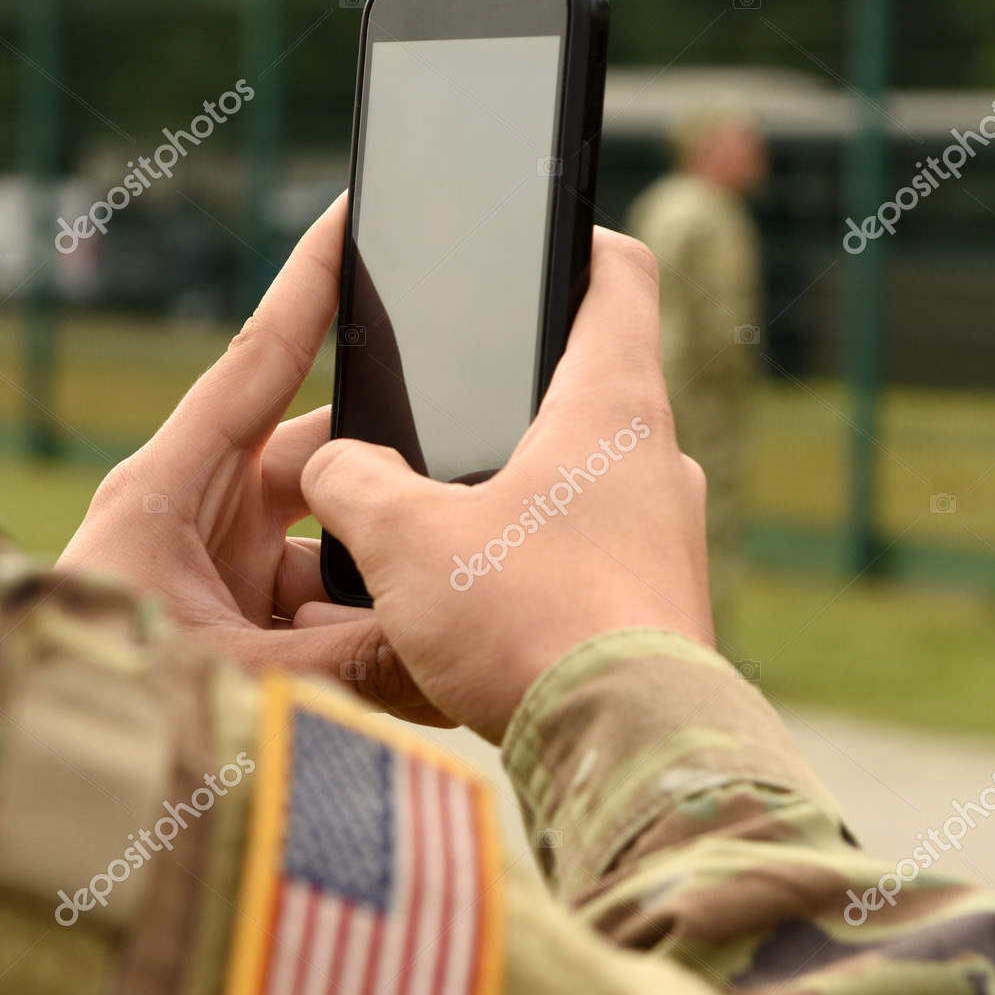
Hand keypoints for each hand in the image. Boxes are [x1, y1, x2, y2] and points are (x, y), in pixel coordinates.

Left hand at [59, 195, 444, 724]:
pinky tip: (392, 664)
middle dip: (382, 477)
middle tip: (459, 490)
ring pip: (325, 536)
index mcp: (165, 492)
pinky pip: (314, 595)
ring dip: (372, 572)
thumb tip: (447, 640)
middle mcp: (194, 515)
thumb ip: (352, 656)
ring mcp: (216, 565)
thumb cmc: (118, 709)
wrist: (63, 784)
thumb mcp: (243, 676)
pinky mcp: (234, 612)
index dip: (309, 287)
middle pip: (315, 460)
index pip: (255, 364)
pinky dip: (352, 622)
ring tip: (427, 608)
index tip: (355, 217)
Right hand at [300, 228, 713, 742]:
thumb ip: (352, 483)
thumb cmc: (529, 623)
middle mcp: (657, 463)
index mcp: (612, 404)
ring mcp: (666, 540)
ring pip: (578, 485)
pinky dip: (530, 562)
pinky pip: (586, 558)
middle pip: (582, 389)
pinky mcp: (657, 608)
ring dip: (510, 494)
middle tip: (429, 422)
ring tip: (431, 531)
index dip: (574, 243)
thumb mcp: (406, 540)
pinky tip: (468, 606)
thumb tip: (327, 467)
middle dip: (503, 400)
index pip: (620, 274)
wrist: (621, 752)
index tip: (535, 246)